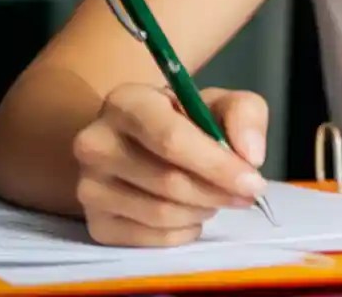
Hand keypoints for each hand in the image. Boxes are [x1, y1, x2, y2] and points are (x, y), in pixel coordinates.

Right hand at [71, 84, 269, 245]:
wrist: (146, 142)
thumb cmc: (187, 120)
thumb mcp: (222, 104)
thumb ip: (245, 115)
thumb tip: (250, 156)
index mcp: (126, 102)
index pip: (171, 139)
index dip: (217, 165)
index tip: (253, 182)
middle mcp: (95, 143)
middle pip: (168, 181)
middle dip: (217, 192)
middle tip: (246, 194)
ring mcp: (89, 187)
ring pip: (161, 214)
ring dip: (202, 210)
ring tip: (214, 196)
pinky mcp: (95, 223)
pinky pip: (150, 239)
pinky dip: (184, 231)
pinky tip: (192, 213)